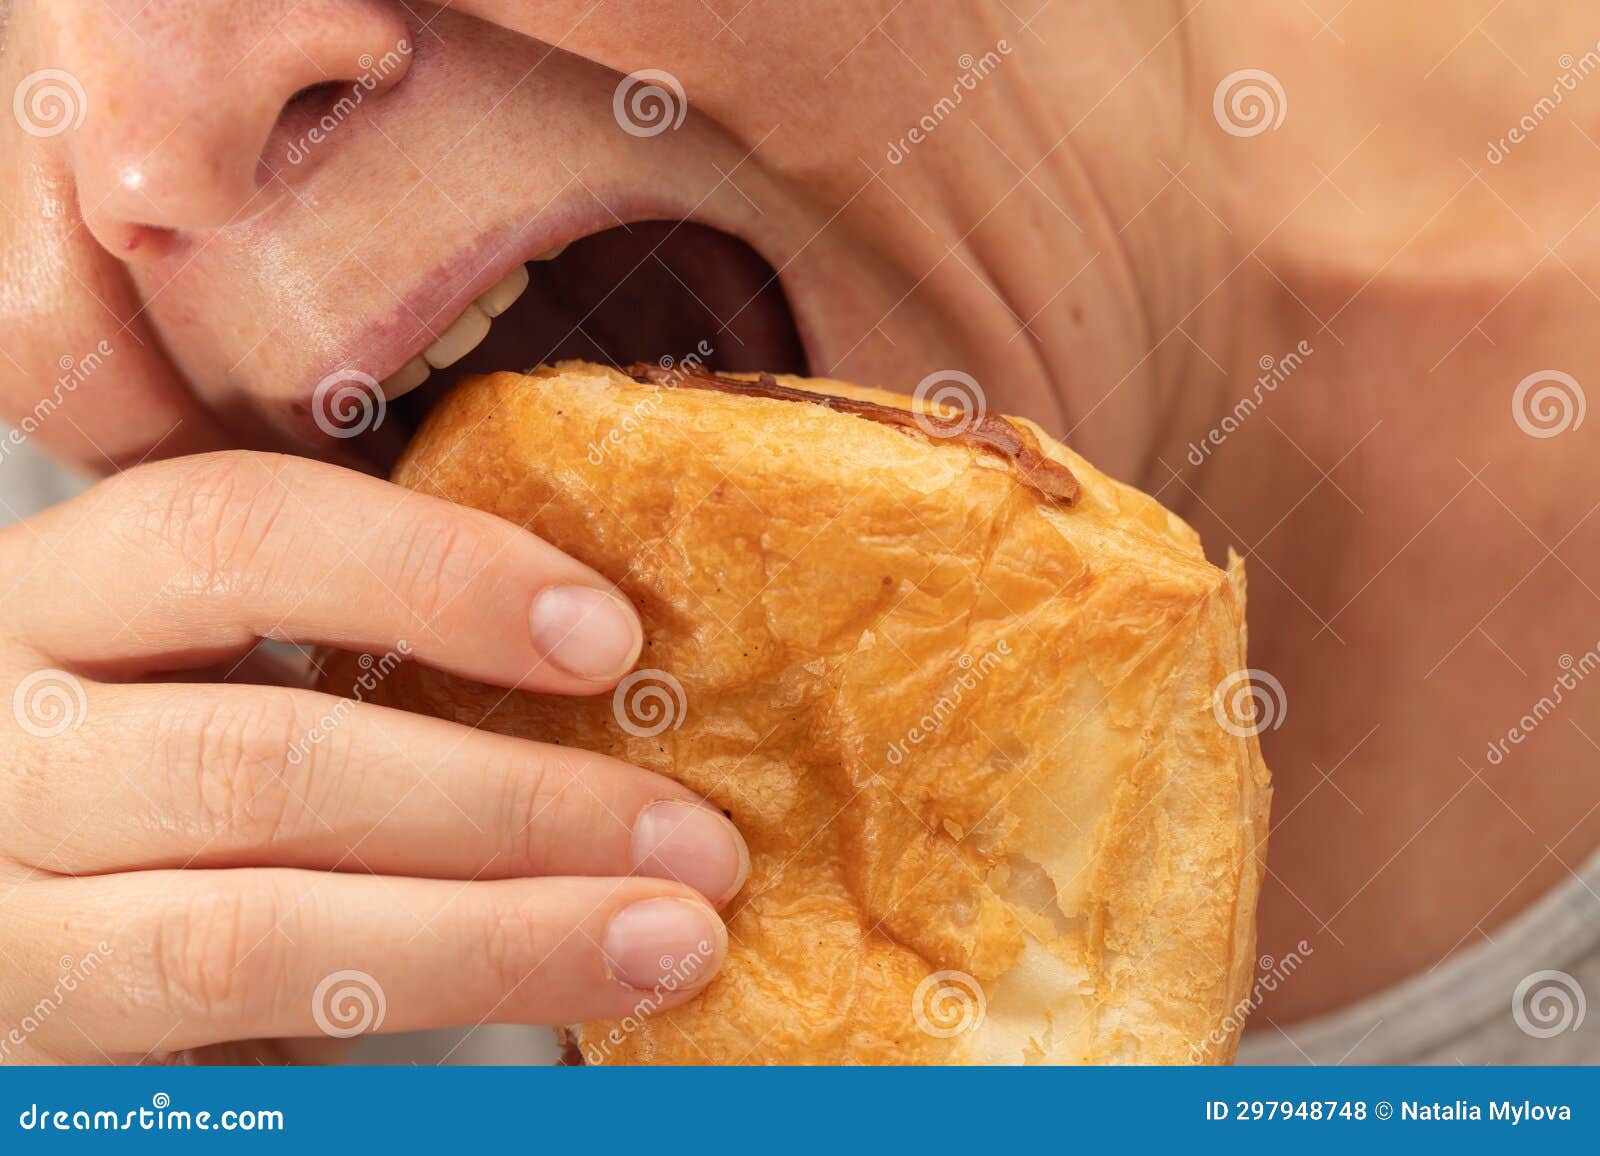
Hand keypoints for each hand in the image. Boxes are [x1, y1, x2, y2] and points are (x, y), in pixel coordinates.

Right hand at [0, 452, 745, 1063]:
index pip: (230, 530)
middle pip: (265, 759)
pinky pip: (239, 1058)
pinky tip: (543, 1011)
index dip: (433, 572)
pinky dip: (415, 1026)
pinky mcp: (35, 1052)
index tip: (610, 636)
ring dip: (496, 941)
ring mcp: (3, 917)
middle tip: (696, 839)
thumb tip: (606, 642)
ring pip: (254, 935)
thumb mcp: (211, 662)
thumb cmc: (154, 751)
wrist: (20, 907)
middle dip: (512, 804)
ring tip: (664, 941)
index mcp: (53, 594)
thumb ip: (348, 634)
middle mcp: (0, 745)